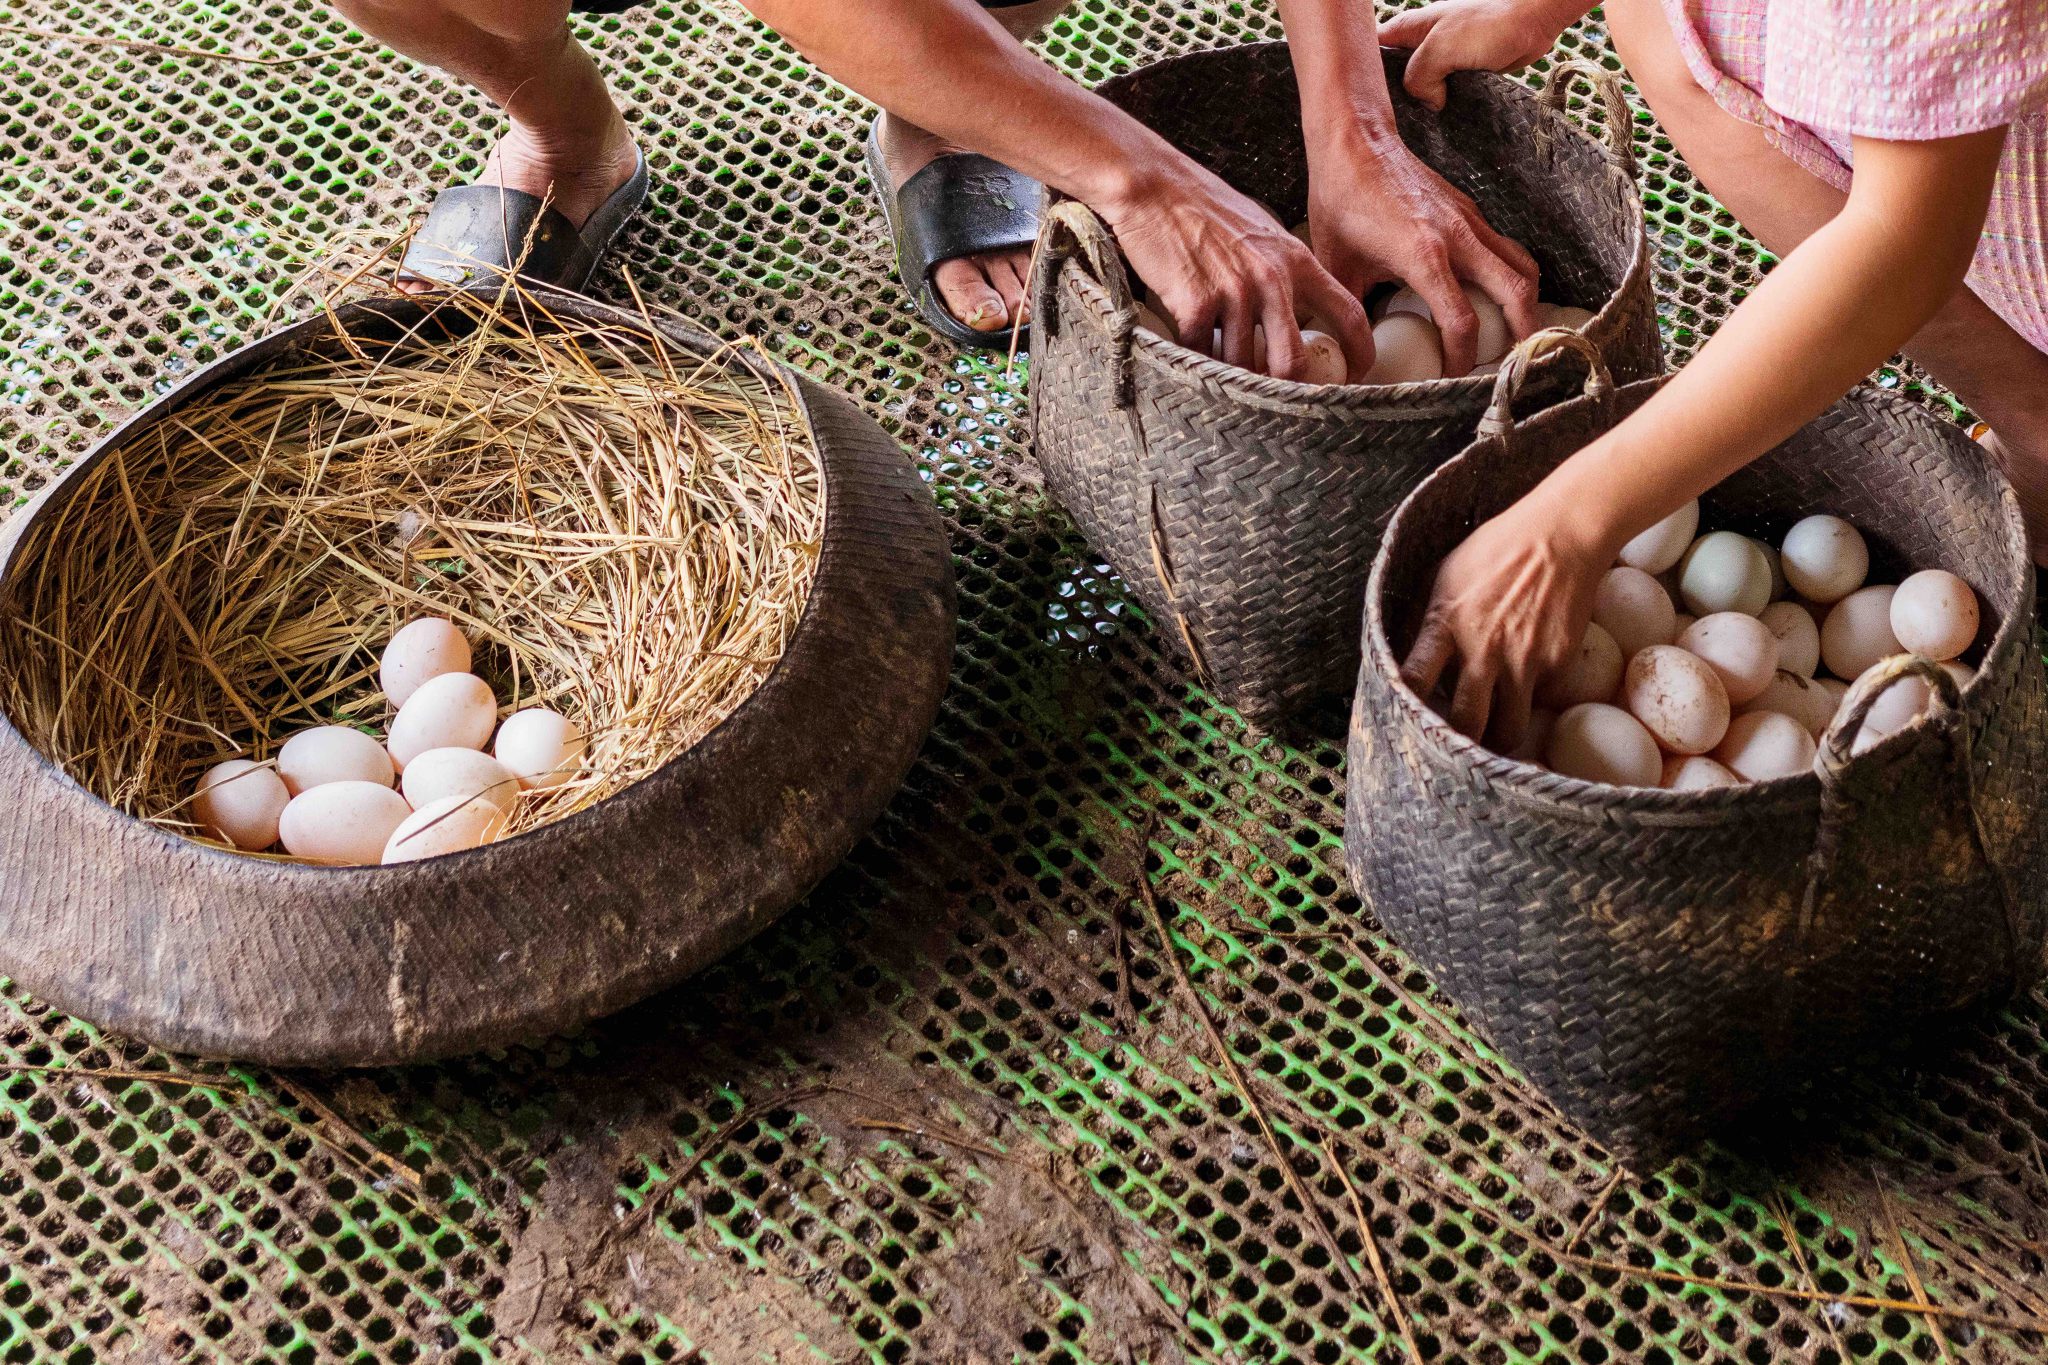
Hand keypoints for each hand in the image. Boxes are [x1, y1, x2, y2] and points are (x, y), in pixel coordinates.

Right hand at [1097, 162, 1372, 381]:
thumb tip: (1294, 318)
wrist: (1154, 187)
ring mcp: (1234, 293)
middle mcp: (1272, 279)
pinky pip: (1201, 354)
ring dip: (1231, 378)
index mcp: (1297, 261)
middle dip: (1284, 393)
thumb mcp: (1262, 235)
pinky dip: (1195, 361)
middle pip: (1292, 363)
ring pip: (1242, 366)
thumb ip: (1284, 273)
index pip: (1349, 314)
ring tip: (1221, 375)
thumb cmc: (1205, 209)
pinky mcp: (1196, 304)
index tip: (1354, 376)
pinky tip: (1189, 351)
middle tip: (1275, 404)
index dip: (1360, 354)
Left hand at [1307, 133, 1540, 375]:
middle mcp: (1457, 237)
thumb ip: (1350, 315)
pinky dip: (1513, 277)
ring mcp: (1470, 220)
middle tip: (1517, 364)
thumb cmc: (1340, 204)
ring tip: (1515, 334)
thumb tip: (1354, 356)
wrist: (1355, 145)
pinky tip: (1496, 299)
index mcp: (1423, 255)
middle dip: (1524, 333)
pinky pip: (1508, 249)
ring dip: (1527, 303)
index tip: (1455, 377)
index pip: (1461, 321)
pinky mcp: (1471, 211)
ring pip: (1522, 266)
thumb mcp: (1337, 267)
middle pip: (1516, 292)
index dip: (1463, 358)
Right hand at [1380, 0, 1588, 109]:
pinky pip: (1442, 95)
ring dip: (1421, 105)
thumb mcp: (1441, 48)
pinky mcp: (1460, 74)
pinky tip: (1441, 119)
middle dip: (1393, 96)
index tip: (1362, 100)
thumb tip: (1426, 103)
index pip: (1371, 50)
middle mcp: (1421, 43)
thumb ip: (1419, 76)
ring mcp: (1442, 59)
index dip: (1363, 74)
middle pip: (1393, 75)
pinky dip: (1442, 106)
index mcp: (1408, 28)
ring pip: (1419, 88)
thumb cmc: (1489, 24)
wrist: (1532, 23)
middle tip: (1393, 120)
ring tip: (1417, 124)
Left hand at [1400, 485, 1614, 745]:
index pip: (1413, 681)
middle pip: (1465, 723)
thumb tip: (1413, 653)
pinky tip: (1529, 677)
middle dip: (1457, 744)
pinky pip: (1540, 698)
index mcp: (1445, 624)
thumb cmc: (1496, 548)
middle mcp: (1482, 650)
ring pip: (1508, 729)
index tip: (1401, 720)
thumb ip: (1429, 617)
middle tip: (1454, 749)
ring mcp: (1523, 661)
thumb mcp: (1446, 575)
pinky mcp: (1557, 664)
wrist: (1561, 535)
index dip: (1403, 707)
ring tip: (1493, 738)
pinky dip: (1531, 697)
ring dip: (1498, 738)